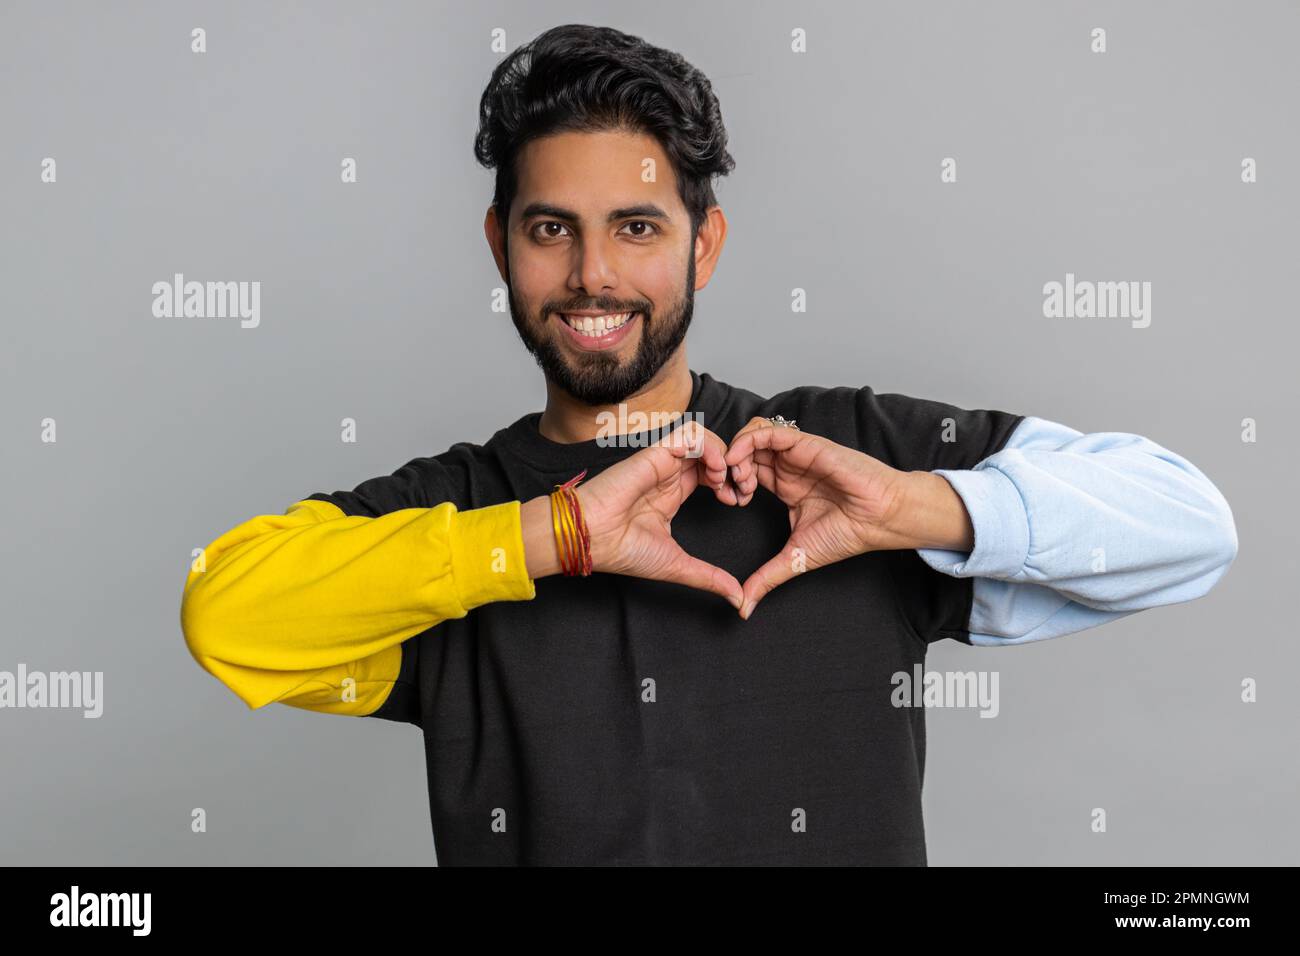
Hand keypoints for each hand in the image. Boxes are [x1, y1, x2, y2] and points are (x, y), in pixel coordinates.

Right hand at [573, 419, 754, 608]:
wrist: (592, 539)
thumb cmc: (622, 551)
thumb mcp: (677, 565)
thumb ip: (709, 577)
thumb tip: (737, 598)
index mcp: (672, 493)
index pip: (710, 474)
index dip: (730, 482)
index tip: (739, 502)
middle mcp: (668, 474)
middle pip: (711, 452)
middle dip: (734, 466)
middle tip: (742, 488)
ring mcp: (662, 462)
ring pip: (703, 437)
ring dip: (723, 454)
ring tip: (726, 479)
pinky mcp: (655, 453)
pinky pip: (689, 434)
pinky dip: (709, 446)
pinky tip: (713, 471)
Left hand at [723, 417, 908, 618]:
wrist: (879, 518)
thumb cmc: (848, 533)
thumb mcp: (795, 559)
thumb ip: (766, 578)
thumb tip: (743, 608)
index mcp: (783, 485)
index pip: (745, 472)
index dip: (729, 483)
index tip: (730, 503)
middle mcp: (787, 466)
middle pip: (744, 451)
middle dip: (727, 467)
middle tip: (727, 488)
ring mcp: (794, 453)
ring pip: (752, 435)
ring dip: (736, 452)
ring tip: (736, 476)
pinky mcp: (805, 444)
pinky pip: (769, 431)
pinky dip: (748, 441)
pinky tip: (741, 462)